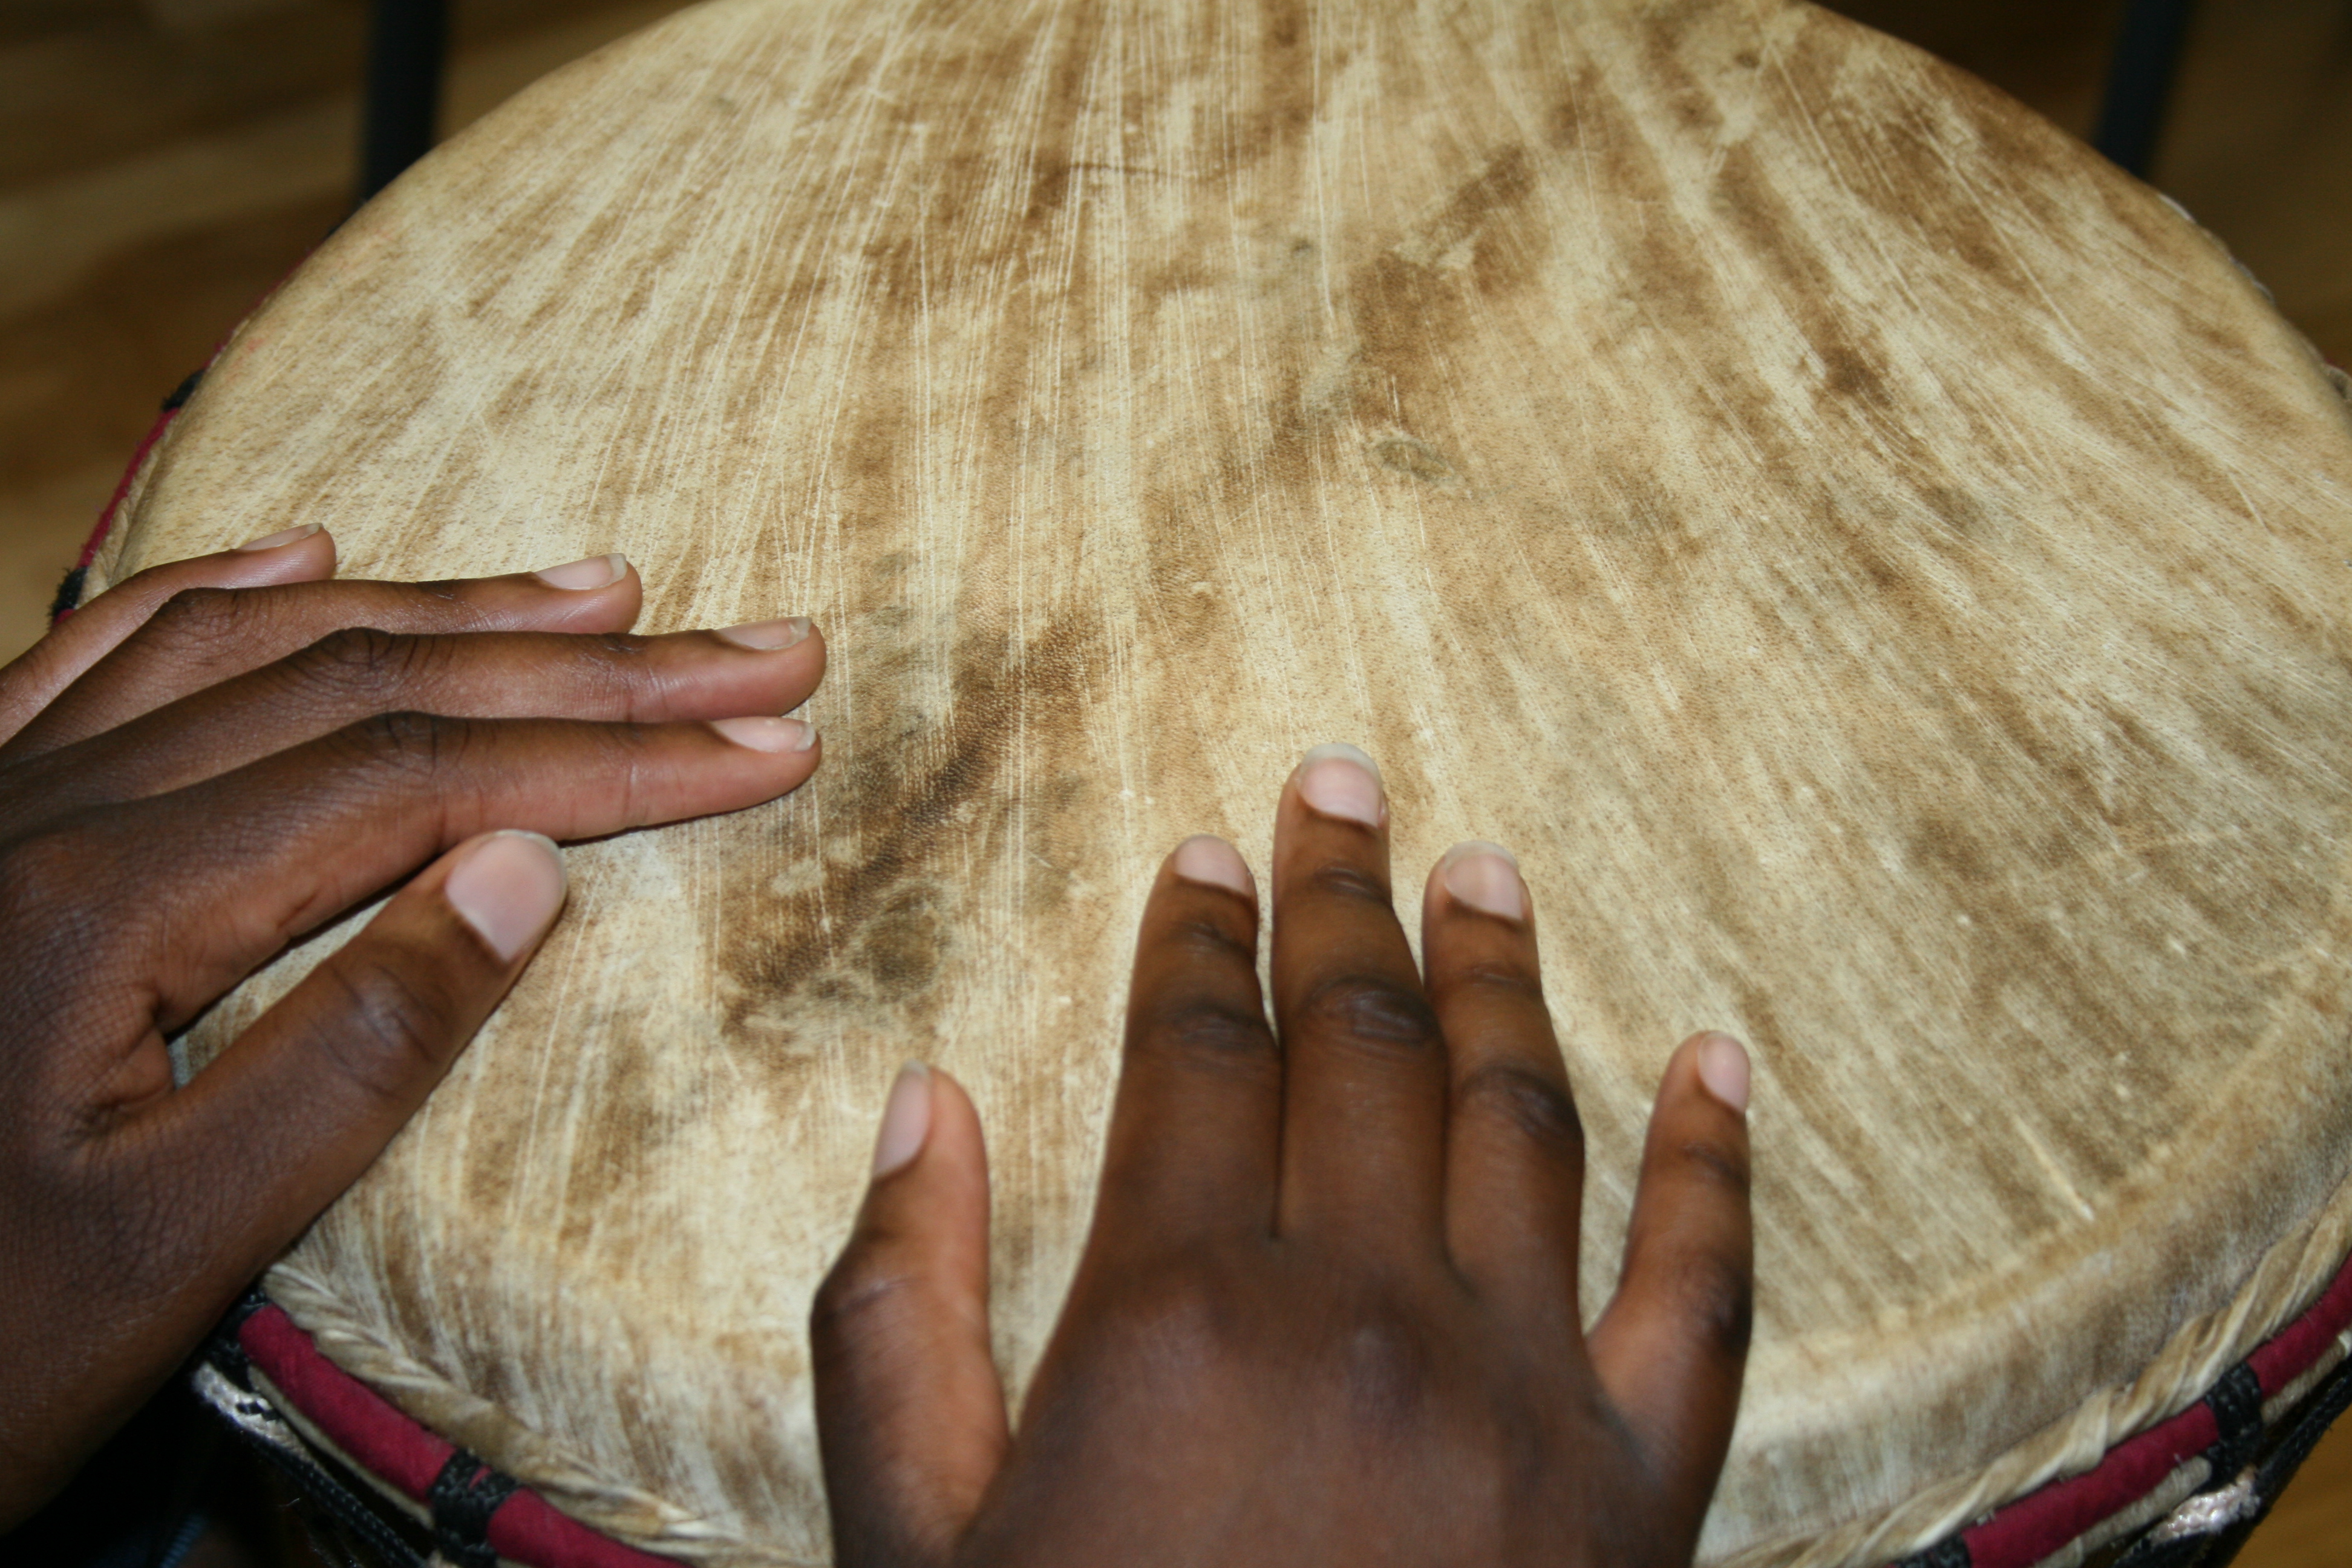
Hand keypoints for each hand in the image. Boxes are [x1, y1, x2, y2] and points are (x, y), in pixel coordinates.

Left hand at [0, 525, 827, 1525]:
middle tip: (761, 648)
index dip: (621, 756)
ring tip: (602, 593)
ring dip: (450, 613)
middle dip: (593, 668)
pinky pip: (103, 653)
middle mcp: (50, 807)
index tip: (770, 742)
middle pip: (372, 685)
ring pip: (259, 647)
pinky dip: (225, 594)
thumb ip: (354, 1050)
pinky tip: (309, 560)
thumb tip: (525, 868)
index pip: (426, 779)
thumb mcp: (170, 1246)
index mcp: (111, 903)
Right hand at [814, 744, 1754, 1567]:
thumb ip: (894, 1306)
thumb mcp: (911, 1531)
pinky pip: (1704, 1285)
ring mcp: (1516, 1390)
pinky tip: (1720, 1059)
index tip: (1205, 854)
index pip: (1197, 1047)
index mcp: (1174, 1310)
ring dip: (1502, 970)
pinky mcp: (1635, 1485)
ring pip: (1521, 1113)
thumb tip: (926, 1103)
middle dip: (1342, 894)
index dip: (1198, 933)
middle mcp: (1360, 1311)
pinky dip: (1721, 1161)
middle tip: (1340, 784)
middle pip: (1360, 1037)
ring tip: (1484, 870)